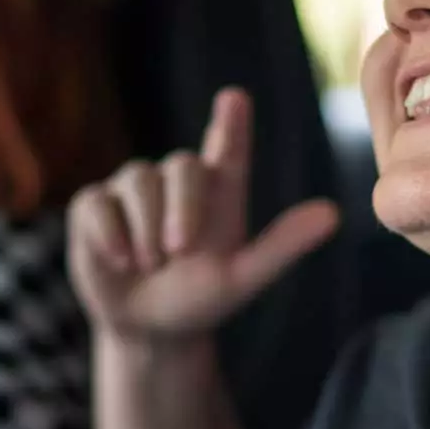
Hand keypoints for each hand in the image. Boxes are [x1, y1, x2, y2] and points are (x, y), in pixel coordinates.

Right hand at [68, 88, 338, 342]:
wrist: (150, 329)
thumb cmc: (200, 300)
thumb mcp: (242, 279)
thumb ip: (282, 246)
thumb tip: (334, 213)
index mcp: (219, 191)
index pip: (227, 146)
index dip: (231, 122)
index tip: (234, 98)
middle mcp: (176, 181)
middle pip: (180, 167)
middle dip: (180, 208)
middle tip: (178, 253)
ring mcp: (133, 189)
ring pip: (137, 181)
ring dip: (145, 229)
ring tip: (151, 265)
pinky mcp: (95, 206)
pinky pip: (97, 203)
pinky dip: (110, 233)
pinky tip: (121, 260)